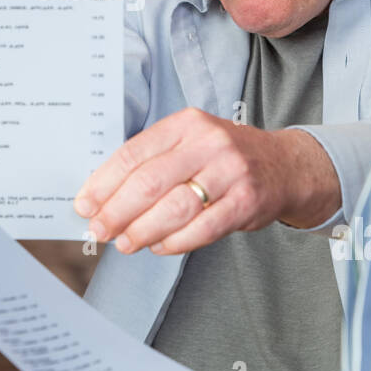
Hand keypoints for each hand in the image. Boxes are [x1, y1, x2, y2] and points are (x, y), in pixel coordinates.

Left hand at [73, 107, 339, 255]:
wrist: (285, 165)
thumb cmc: (224, 158)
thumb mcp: (190, 142)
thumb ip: (152, 162)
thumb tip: (101, 197)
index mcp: (185, 123)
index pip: (133, 154)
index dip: (103, 184)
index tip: (85, 205)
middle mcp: (208, 142)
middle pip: (149, 182)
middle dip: (117, 212)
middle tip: (100, 231)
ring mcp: (230, 171)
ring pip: (174, 208)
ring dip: (142, 230)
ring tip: (126, 243)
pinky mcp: (246, 201)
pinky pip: (203, 228)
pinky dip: (175, 242)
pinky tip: (159, 246)